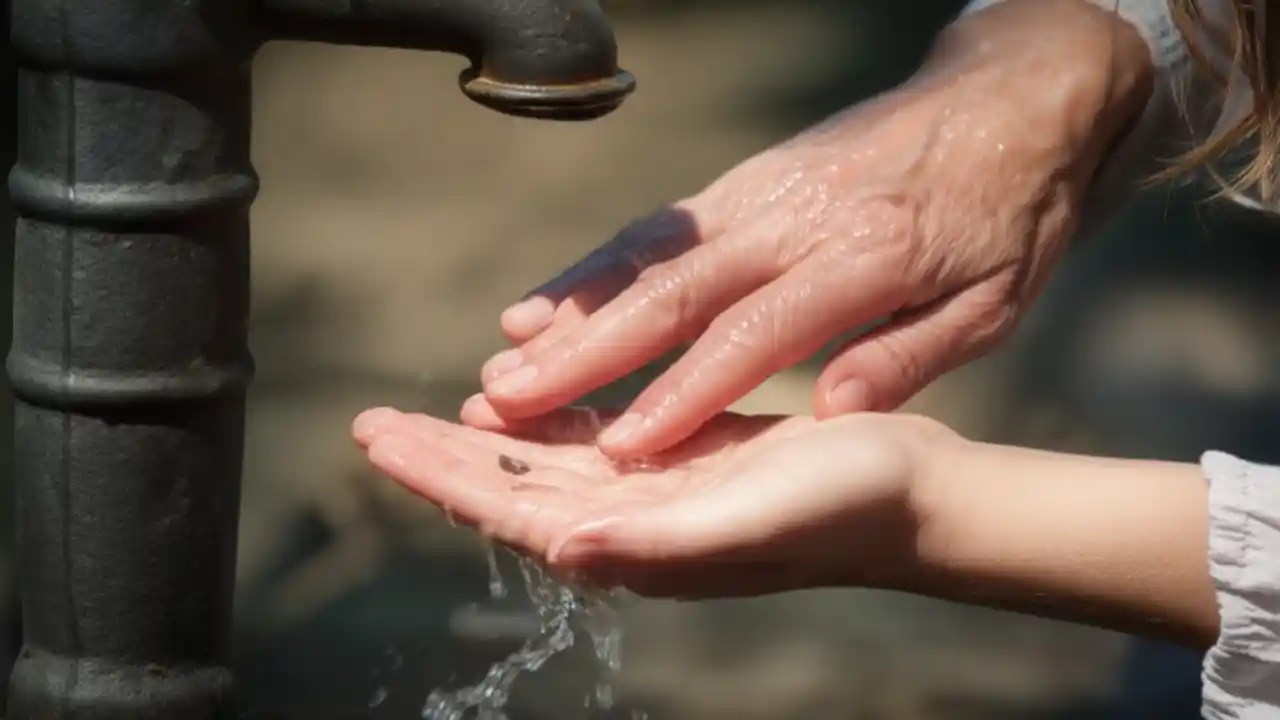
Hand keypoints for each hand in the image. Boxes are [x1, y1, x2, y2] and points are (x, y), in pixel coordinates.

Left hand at [352, 406, 955, 597]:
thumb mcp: (747, 518)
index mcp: (633, 541)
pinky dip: (562, 413)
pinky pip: (604, 435)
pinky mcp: (689, 458)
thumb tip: (556, 547)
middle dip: (442, 453)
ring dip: (493, 433)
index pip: (510, 507)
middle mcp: (634, 522)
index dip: (438, 474)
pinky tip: (539, 392)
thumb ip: (652, 541)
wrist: (914, 496)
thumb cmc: (842, 510)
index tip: (375, 438)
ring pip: (551, 459)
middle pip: (513, 484)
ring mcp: (660, 491)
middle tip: (372, 420)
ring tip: (441, 403)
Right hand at [467, 0, 1152, 458]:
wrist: (1010, 98)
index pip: (753, 337)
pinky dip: (598, 262)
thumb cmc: (1008, 216)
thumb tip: (833, 415)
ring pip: (650, 250)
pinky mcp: (746, 180)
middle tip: (506, 394)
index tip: (616, 444)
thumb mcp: (992, 303)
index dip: (682, 393)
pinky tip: (552, 295)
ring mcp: (762, 193)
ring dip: (573, 301)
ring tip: (506, 345)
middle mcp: (795, 221)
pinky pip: (660, 225)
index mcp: (864, 261)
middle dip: (583, 350)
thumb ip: (906, 357)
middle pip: (673, 290)